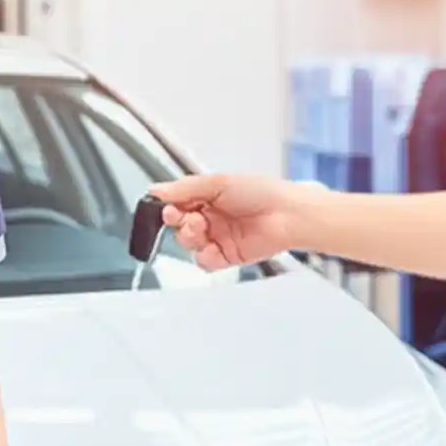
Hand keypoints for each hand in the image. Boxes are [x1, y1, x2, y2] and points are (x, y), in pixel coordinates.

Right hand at [150, 174, 319, 270]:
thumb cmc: (262, 192)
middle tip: (185, 217)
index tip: (166, 208)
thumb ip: (185, 188)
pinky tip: (211, 247)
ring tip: (202, 228)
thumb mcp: (218, 183)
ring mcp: (219, 237)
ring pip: (189, 244)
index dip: (170, 207)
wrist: (288, 215)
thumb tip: (156, 190)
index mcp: (209, 197)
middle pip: (180, 225)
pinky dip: (204, 256)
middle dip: (178, 222)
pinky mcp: (228, 256)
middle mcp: (212, 217)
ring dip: (190, 237)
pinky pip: (205, 262)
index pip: (179, 204)